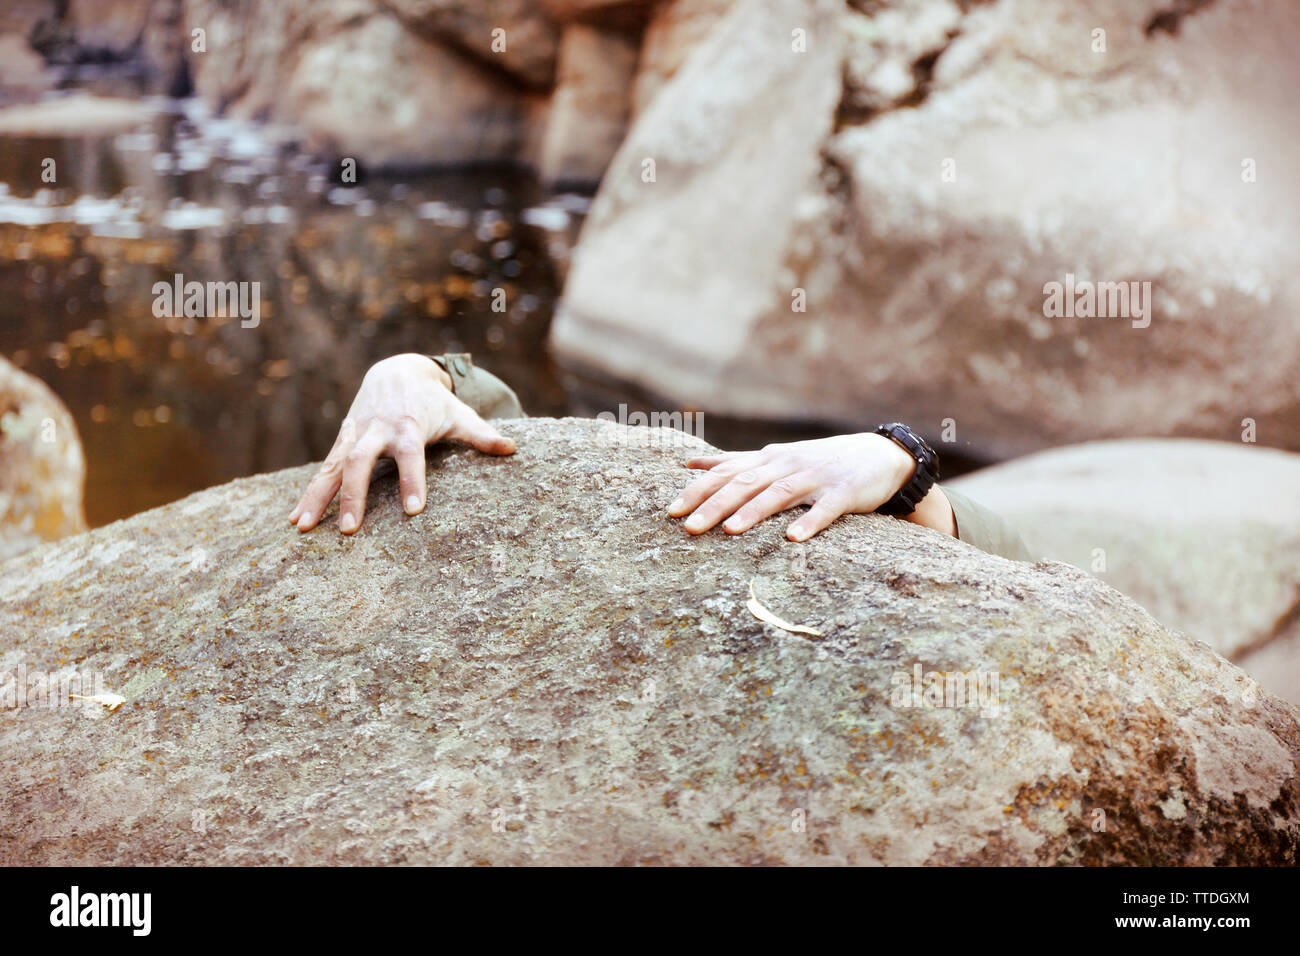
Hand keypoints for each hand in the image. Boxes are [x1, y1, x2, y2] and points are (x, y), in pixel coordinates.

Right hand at [288, 353, 515, 533]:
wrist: (395, 370)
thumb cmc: (432, 400)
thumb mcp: (459, 413)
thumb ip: (482, 434)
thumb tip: (513, 449)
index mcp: (409, 426)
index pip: (411, 455)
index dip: (413, 480)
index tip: (414, 510)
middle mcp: (377, 430)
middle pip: (361, 462)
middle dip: (353, 496)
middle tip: (350, 530)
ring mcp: (355, 435)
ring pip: (333, 467)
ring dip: (318, 497)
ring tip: (302, 528)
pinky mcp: (342, 440)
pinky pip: (324, 469)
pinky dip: (309, 492)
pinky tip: (296, 519)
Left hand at [666, 432, 951, 541]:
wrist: (880, 456)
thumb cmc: (820, 462)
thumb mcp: (775, 458)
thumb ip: (734, 462)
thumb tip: (691, 464)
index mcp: (768, 460)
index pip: (726, 473)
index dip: (698, 490)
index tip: (670, 511)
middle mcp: (787, 465)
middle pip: (746, 483)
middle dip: (715, 504)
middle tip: (689, 527)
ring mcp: (816, 477)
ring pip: (779, 493)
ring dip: (754, 511)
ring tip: (730, 530)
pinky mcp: (844, 492)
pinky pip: (825, 509)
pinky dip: (809, 522)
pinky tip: (793, 539)